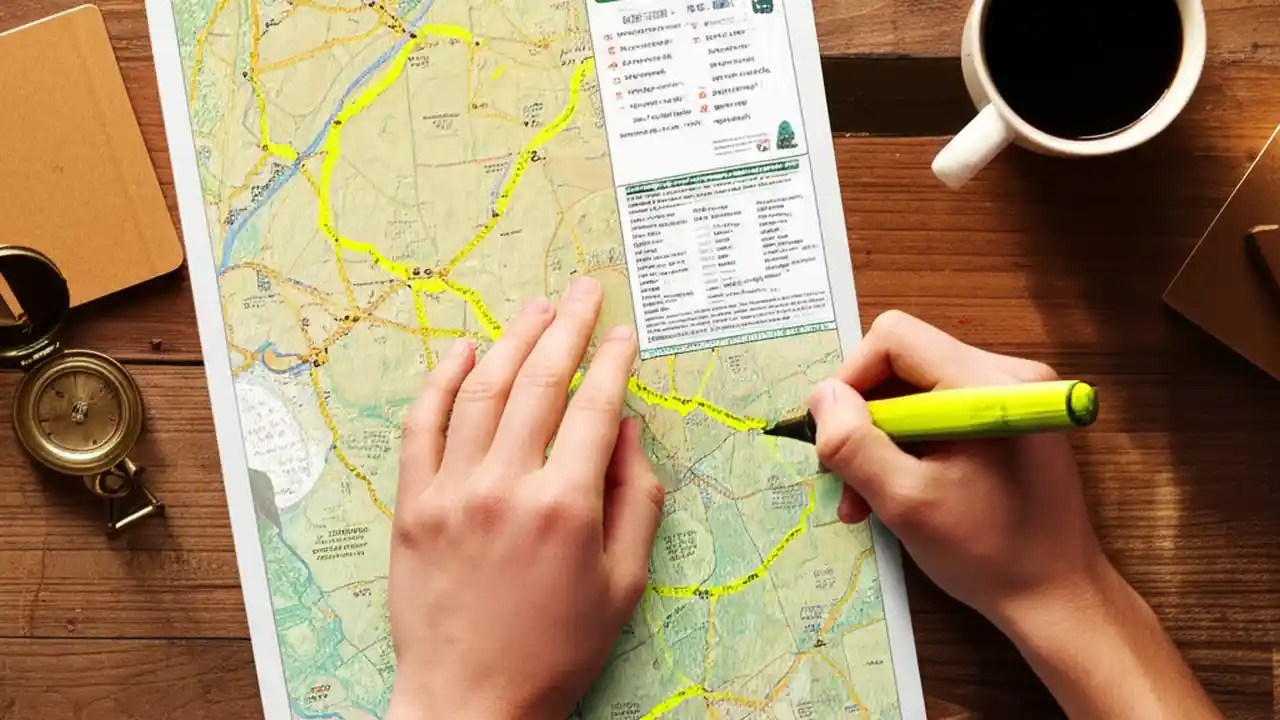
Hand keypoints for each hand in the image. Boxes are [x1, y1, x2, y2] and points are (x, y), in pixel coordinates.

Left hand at [387, 278, 663, 719]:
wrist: (470, 702)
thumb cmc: (555, 652)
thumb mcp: (622, 585)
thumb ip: (637, 501)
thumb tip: (628, 431)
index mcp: (565, 506)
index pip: (594, 408)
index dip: (612, 361)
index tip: (622, 332)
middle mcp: (506, 486)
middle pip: (539, 383)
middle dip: (566, 328)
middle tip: (583, 290)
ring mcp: (452, 492)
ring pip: (482, 393)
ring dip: (511, 342)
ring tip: (535, 309)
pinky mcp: (412, 506)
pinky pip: (422, 427)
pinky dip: (440, 383)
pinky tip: (463, 352)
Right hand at [808, 311, 1218, 718]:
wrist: (1059, 598)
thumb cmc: (991, 554)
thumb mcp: (907, 503)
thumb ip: (855, 445)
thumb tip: (821, 396)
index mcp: (988, 385)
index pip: (895, 339)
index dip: (851, 379)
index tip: (833, 434)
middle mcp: (1007, 376)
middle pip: (903, 364)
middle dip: (864, 420)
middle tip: (847, 480)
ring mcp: (1012, 397)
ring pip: (916, 391)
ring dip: (882, 441)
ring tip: (867, 500)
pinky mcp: (1009, 420)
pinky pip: (939, 411)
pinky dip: (910, 448)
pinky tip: (898, 492)